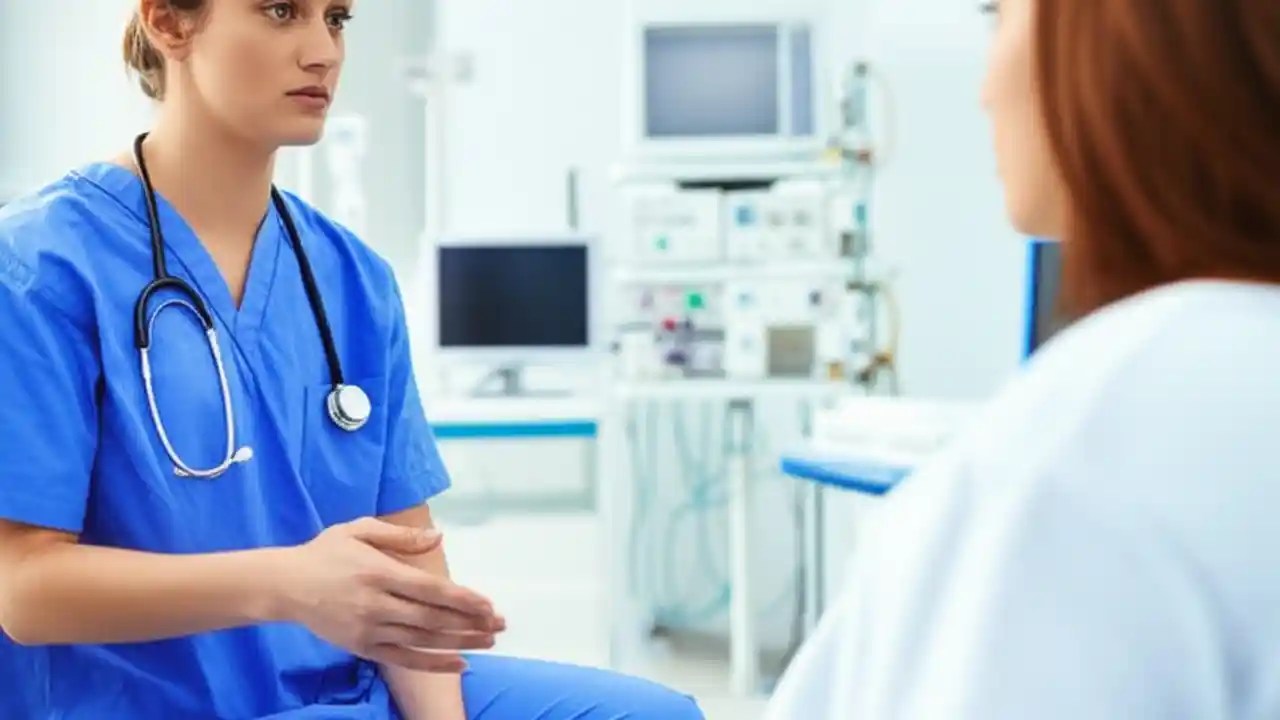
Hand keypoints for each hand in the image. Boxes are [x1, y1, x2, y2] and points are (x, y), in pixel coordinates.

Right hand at [276, 517, 504, 672]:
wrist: (284, 585)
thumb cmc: (326, 552)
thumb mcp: (359, 529)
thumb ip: (401, 536)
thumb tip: (439, 537)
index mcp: (379, 572)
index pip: (430, 589)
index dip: (462, 599)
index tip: (488, 605)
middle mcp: (376, 604)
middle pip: (432, 617)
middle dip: (470, 622)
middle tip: (500, 624)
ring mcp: (369, 629)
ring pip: (422, 639)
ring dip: (459, 642)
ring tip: (489, 642)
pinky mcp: (362, 647)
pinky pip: (404, 659)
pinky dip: (433, 663)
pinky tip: (459, 663)